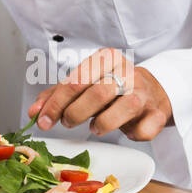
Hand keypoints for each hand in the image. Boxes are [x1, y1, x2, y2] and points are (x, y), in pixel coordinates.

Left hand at [27, 47, 172, 141]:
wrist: (153, 90)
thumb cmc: (111, 86)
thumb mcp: (84, 82)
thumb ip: (57, 95)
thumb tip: (34, 113)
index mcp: (106, 58)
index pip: (75, 81)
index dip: (55, 104)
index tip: (42, 121)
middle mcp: (127, 72)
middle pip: (96, 95)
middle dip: (74, 113)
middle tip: (67, 122)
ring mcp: (145, 93)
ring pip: (118, 113)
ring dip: (99, 125)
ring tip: (94, 125)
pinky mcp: (158, 114)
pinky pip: (140, 132)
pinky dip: (128, 135)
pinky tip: (125, 127)